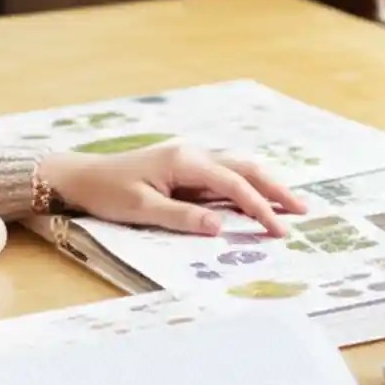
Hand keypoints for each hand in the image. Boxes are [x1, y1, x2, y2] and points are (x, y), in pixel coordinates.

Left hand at [36, 142, 307, 236]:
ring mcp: (191, 160)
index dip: (260, 207)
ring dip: (266, 185)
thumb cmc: (107, 192)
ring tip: (291, 205)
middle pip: (246, 169)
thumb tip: (221, 227)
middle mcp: (194, 155)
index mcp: (186, 162)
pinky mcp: (186, 169)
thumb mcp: (142, 210)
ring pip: (239, 169)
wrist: (80, 176)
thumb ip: (183, 218)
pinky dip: (247, 187)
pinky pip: (225, 176)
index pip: (234, 185)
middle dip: (276, 189)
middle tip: (304, 211)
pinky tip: (258, 199)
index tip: (280, 229)